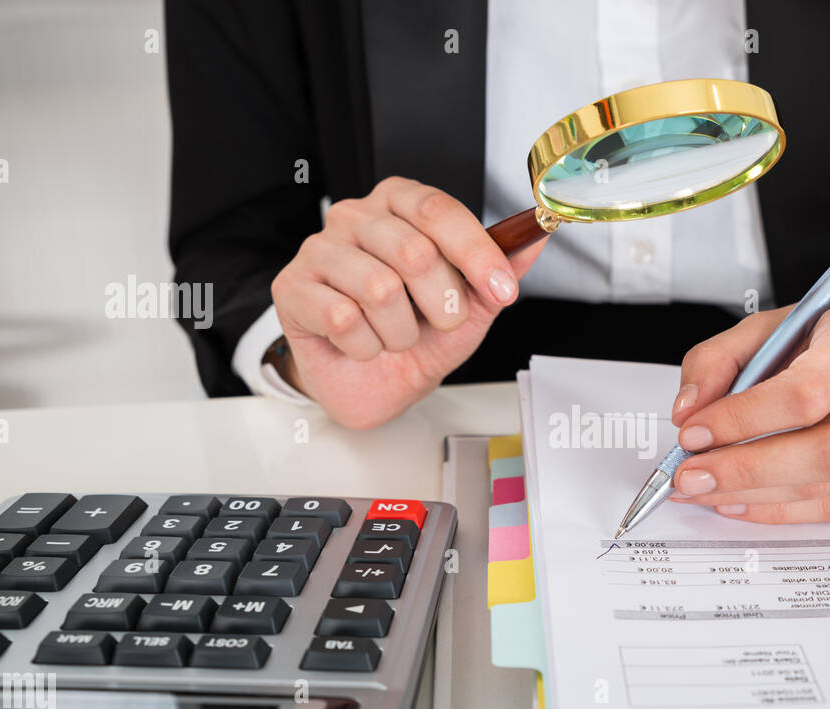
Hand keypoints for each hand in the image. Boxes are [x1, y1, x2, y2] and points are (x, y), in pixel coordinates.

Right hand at [270, 177, 546, 427]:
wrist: (374, 382)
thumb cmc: (418, 333)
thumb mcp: (471, 304)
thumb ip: (500, 270)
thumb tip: (537, 236)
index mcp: (400, 205)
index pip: (439, 211)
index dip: (476, 253)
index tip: (503, 290)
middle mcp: (355, 216)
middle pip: (413, 251)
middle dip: (440, 303)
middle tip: (439, 323)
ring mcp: (318, 250)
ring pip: (378, 288)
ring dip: (401, 331)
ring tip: (396, 336)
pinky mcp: (291, 288)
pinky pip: (342, 318)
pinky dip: (367, 346)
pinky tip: (362, 343)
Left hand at [667, 286, 829, 522]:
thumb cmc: (822, 334)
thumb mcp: (764, 325)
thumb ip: (716, 361)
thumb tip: (687, 412)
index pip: (808, 390)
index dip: (745, 418)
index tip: (694, 432)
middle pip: (829, 449)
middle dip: (749, 469)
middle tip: (691, 476)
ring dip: (755, 494)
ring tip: (703, 489)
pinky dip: (779, 509)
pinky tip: (738, 501)